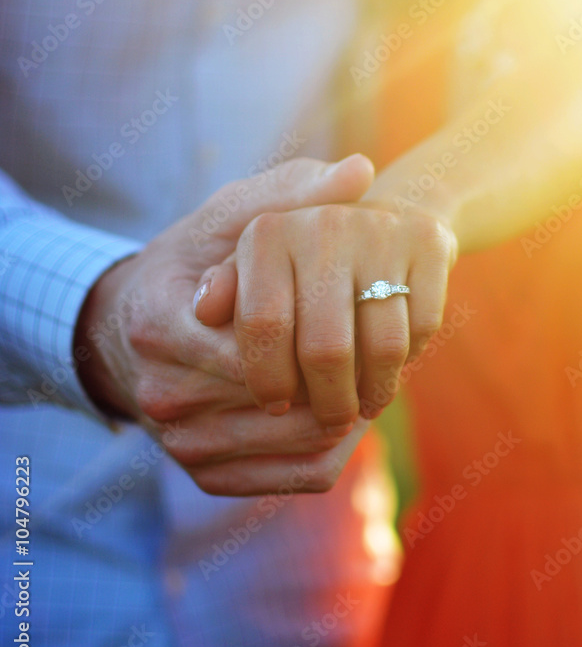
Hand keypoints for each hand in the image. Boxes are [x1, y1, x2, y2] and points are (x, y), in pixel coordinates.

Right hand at [75, 155, 375, 494]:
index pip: (263, 338)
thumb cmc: (191, 263)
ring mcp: (178, 443)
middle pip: (287, 399)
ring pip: (298, 442)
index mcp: (161, 323)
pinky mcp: (201, 474)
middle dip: (344, 372)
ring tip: (374, 373)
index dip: (327, 326)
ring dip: (349, 410)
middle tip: (386, 344)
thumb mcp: (228, 215)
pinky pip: (291, 476)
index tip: (366, 302)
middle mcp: (161, 393)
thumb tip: (360, 171)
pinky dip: (334, 447)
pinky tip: (349, 411)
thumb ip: (289, 193)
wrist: (130, 329)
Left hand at [195, 199, 456, 429]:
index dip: (270, 378)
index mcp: (268, 232)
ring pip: (382, 346)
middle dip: (326, 401)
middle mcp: (323, 224)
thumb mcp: (253, 268)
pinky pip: (422, 327)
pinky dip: (409, 358)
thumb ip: (225, 292)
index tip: (275, 405)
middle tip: (328, 423)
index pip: (264, 326)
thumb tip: (203, 311)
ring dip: (373, 392)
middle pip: (326, 347)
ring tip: (361, 407)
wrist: (381, 215)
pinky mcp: (429, 242)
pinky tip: (391, 369)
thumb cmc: (301, 260)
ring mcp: (381, 231)